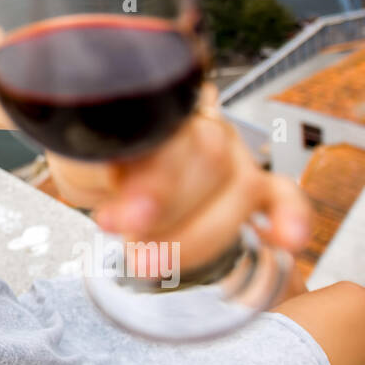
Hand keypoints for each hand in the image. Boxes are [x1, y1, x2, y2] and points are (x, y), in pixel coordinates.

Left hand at [45, 83, 312, 271]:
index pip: (167, 137)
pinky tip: (284, 240)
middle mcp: (199, 123)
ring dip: (200, 235)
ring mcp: (229, 153)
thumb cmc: (89, 149)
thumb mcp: (74, 153)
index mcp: (154, 105)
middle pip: (208, 162)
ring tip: (150, 259)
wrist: (101, 150)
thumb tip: (113, 184)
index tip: (115, 220)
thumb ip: (90, 160)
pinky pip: (283, 193)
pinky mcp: (249, 184)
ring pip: (242, 186)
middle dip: (167, 218)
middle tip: (127, 246)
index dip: (148, 186)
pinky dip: (290, 215)